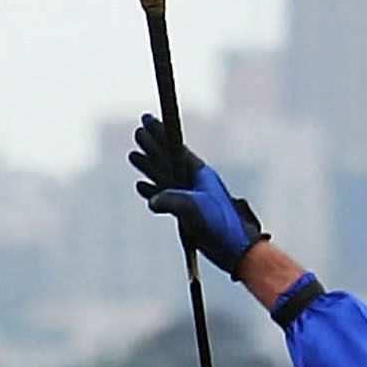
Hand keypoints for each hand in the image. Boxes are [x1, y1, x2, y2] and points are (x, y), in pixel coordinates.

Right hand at [130, 114, 269, 276]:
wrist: (234, 248)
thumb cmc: (220, 224)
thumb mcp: (194, 208)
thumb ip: (172, 200)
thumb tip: (152, 200)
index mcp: (199, 173)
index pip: (175, 148)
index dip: (161, 133)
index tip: (147, 119)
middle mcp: (193, 182)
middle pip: (167, 159)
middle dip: (152, 145)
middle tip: (138, 130)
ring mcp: (190, 196)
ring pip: (163, 177)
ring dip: (148, 166)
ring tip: (133, 155)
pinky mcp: (186, 213)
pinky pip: (164, 197)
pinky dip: (152, 191)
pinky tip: (142, 187)